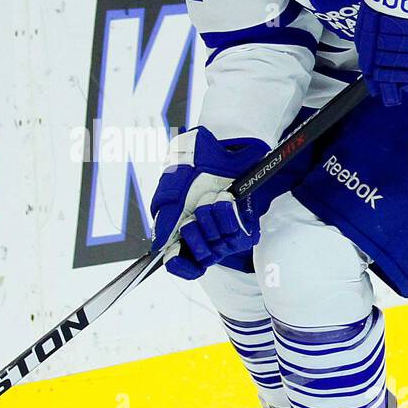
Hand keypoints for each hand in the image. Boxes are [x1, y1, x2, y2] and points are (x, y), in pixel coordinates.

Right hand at [150, 127, 267, 280]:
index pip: (181, 264)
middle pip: (202, 258)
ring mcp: (227, 231)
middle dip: (195, 235)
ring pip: (218, 247)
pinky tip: (226, 199)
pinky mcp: (247, 224)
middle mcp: (207, 234)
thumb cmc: (198, 161)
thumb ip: (165, 218)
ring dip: (211, 219)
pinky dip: (228, 215)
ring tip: (212, 196)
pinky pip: (238, 235)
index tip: (175, 254)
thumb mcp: (172, 186)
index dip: (180, 265)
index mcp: (184, 228)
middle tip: (193, 213)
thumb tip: (161, 248)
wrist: (227, 141)